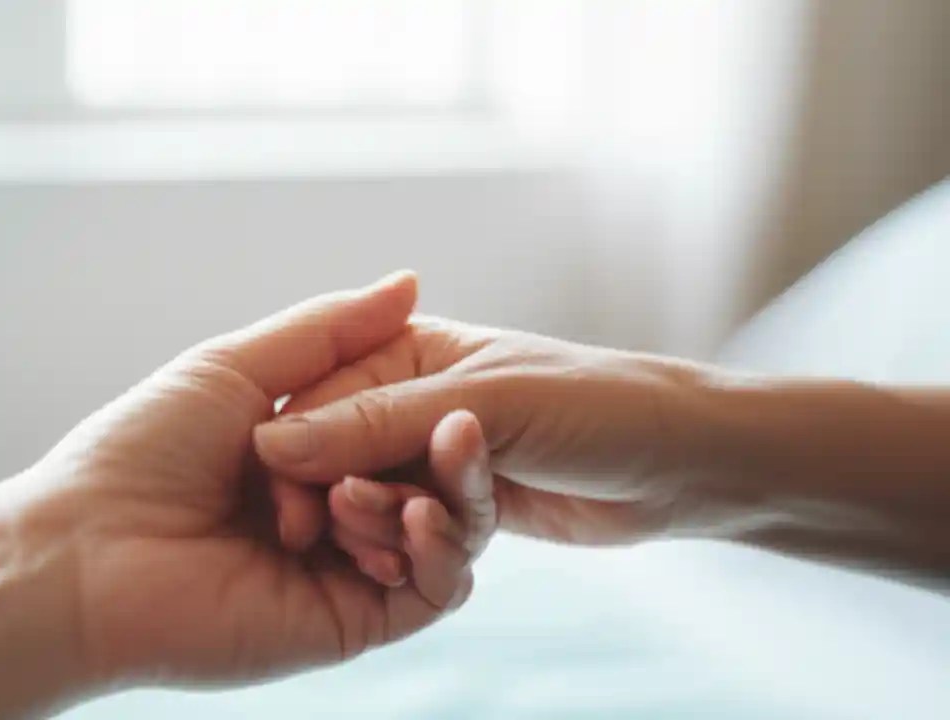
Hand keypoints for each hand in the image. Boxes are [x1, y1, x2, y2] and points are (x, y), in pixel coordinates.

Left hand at [11, 274, 484, 691]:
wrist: (88, 553)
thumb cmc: (142, 452)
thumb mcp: (237, 368)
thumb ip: (330, 331)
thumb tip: (410, 283)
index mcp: (304, 454)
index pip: (398, 425)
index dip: (430, 403)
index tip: (454, 378)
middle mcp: (329, 510)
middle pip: (429, 478)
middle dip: (449, 449)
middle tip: (460, 421)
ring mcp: (343, 568)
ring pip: (440, 532)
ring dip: (443, 492)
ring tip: (427, 460)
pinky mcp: (349, 621)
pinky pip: (428, 591)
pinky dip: (440, 550)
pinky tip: (423, 514)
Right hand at [258, 317, 723, 550]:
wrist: (682, 464)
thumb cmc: (595, 407)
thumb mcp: (483, 406)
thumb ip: (378, 424)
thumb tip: (275, 442)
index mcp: (404, 349)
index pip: (319, 401)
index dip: (300, 456)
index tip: (297, 508)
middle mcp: (410, 398)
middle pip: (338, 458)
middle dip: (351, 498)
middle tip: (369, 527)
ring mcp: (435, 452)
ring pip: (376, 501)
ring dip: (395, 525)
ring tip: (427, 533)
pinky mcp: (461, 499)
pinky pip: (418, 528)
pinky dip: (431, 541)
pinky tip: (456, 543)